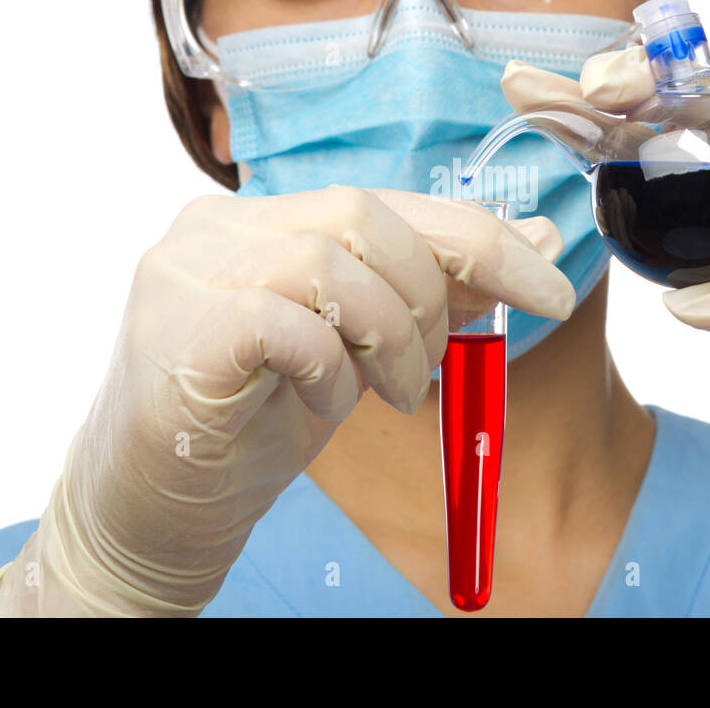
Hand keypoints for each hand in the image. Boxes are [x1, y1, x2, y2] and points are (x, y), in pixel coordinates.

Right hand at [0, 186, 572, 615]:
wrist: (157, 509)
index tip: (552, 288)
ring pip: (329, 261)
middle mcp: (218, 224)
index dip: (482, 239)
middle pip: (361, 214)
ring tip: (381, 394)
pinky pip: (287, 319)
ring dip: (386, 337)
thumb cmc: (257, 421)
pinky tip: (321, 404)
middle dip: (427, 295)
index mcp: (266, 218)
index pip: (391, 200)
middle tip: (425, 367)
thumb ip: (440, 290)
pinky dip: (329, 367)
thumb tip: (541, 244)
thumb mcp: (365, 349)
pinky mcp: (178, 326)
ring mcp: (187, 269)